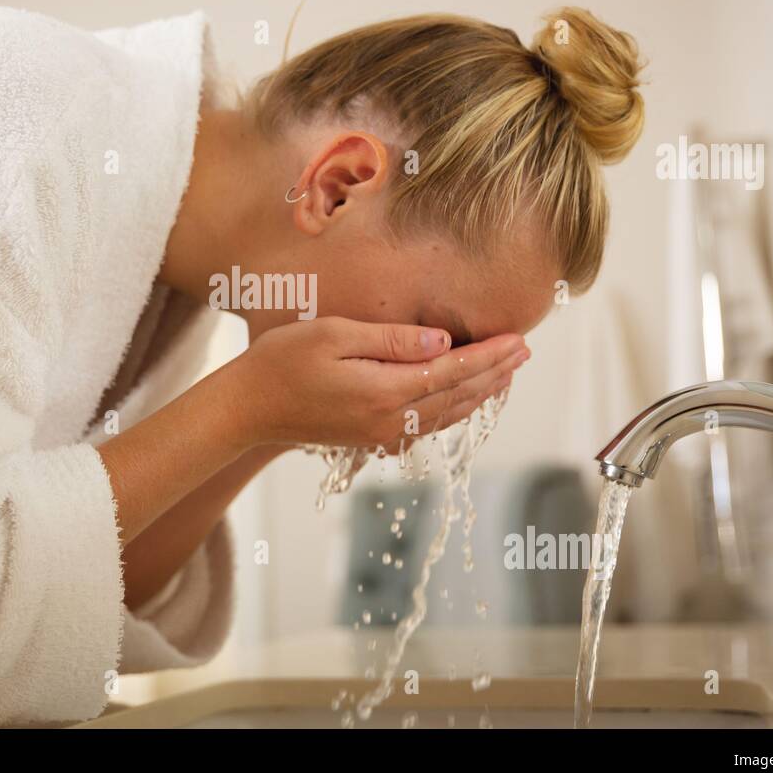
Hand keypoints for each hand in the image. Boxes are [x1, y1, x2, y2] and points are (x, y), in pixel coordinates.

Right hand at [228, 316, 528, 448]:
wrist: (247, 409)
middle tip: (525, 351)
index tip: (518, 338)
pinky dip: (455, 411)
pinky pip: (427, 425)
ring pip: (447, 415)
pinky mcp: (371, 438)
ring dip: (481, 394)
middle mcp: (390, 419)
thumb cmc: (282, 361)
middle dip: (495, 373)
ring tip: (507, 374)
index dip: (489, 355)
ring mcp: (381, 434)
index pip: (453, 370)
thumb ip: (391, 339)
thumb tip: (442, 342)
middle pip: (458, 395)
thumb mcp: (334, 335)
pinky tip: (464, 399)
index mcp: (384, 391)